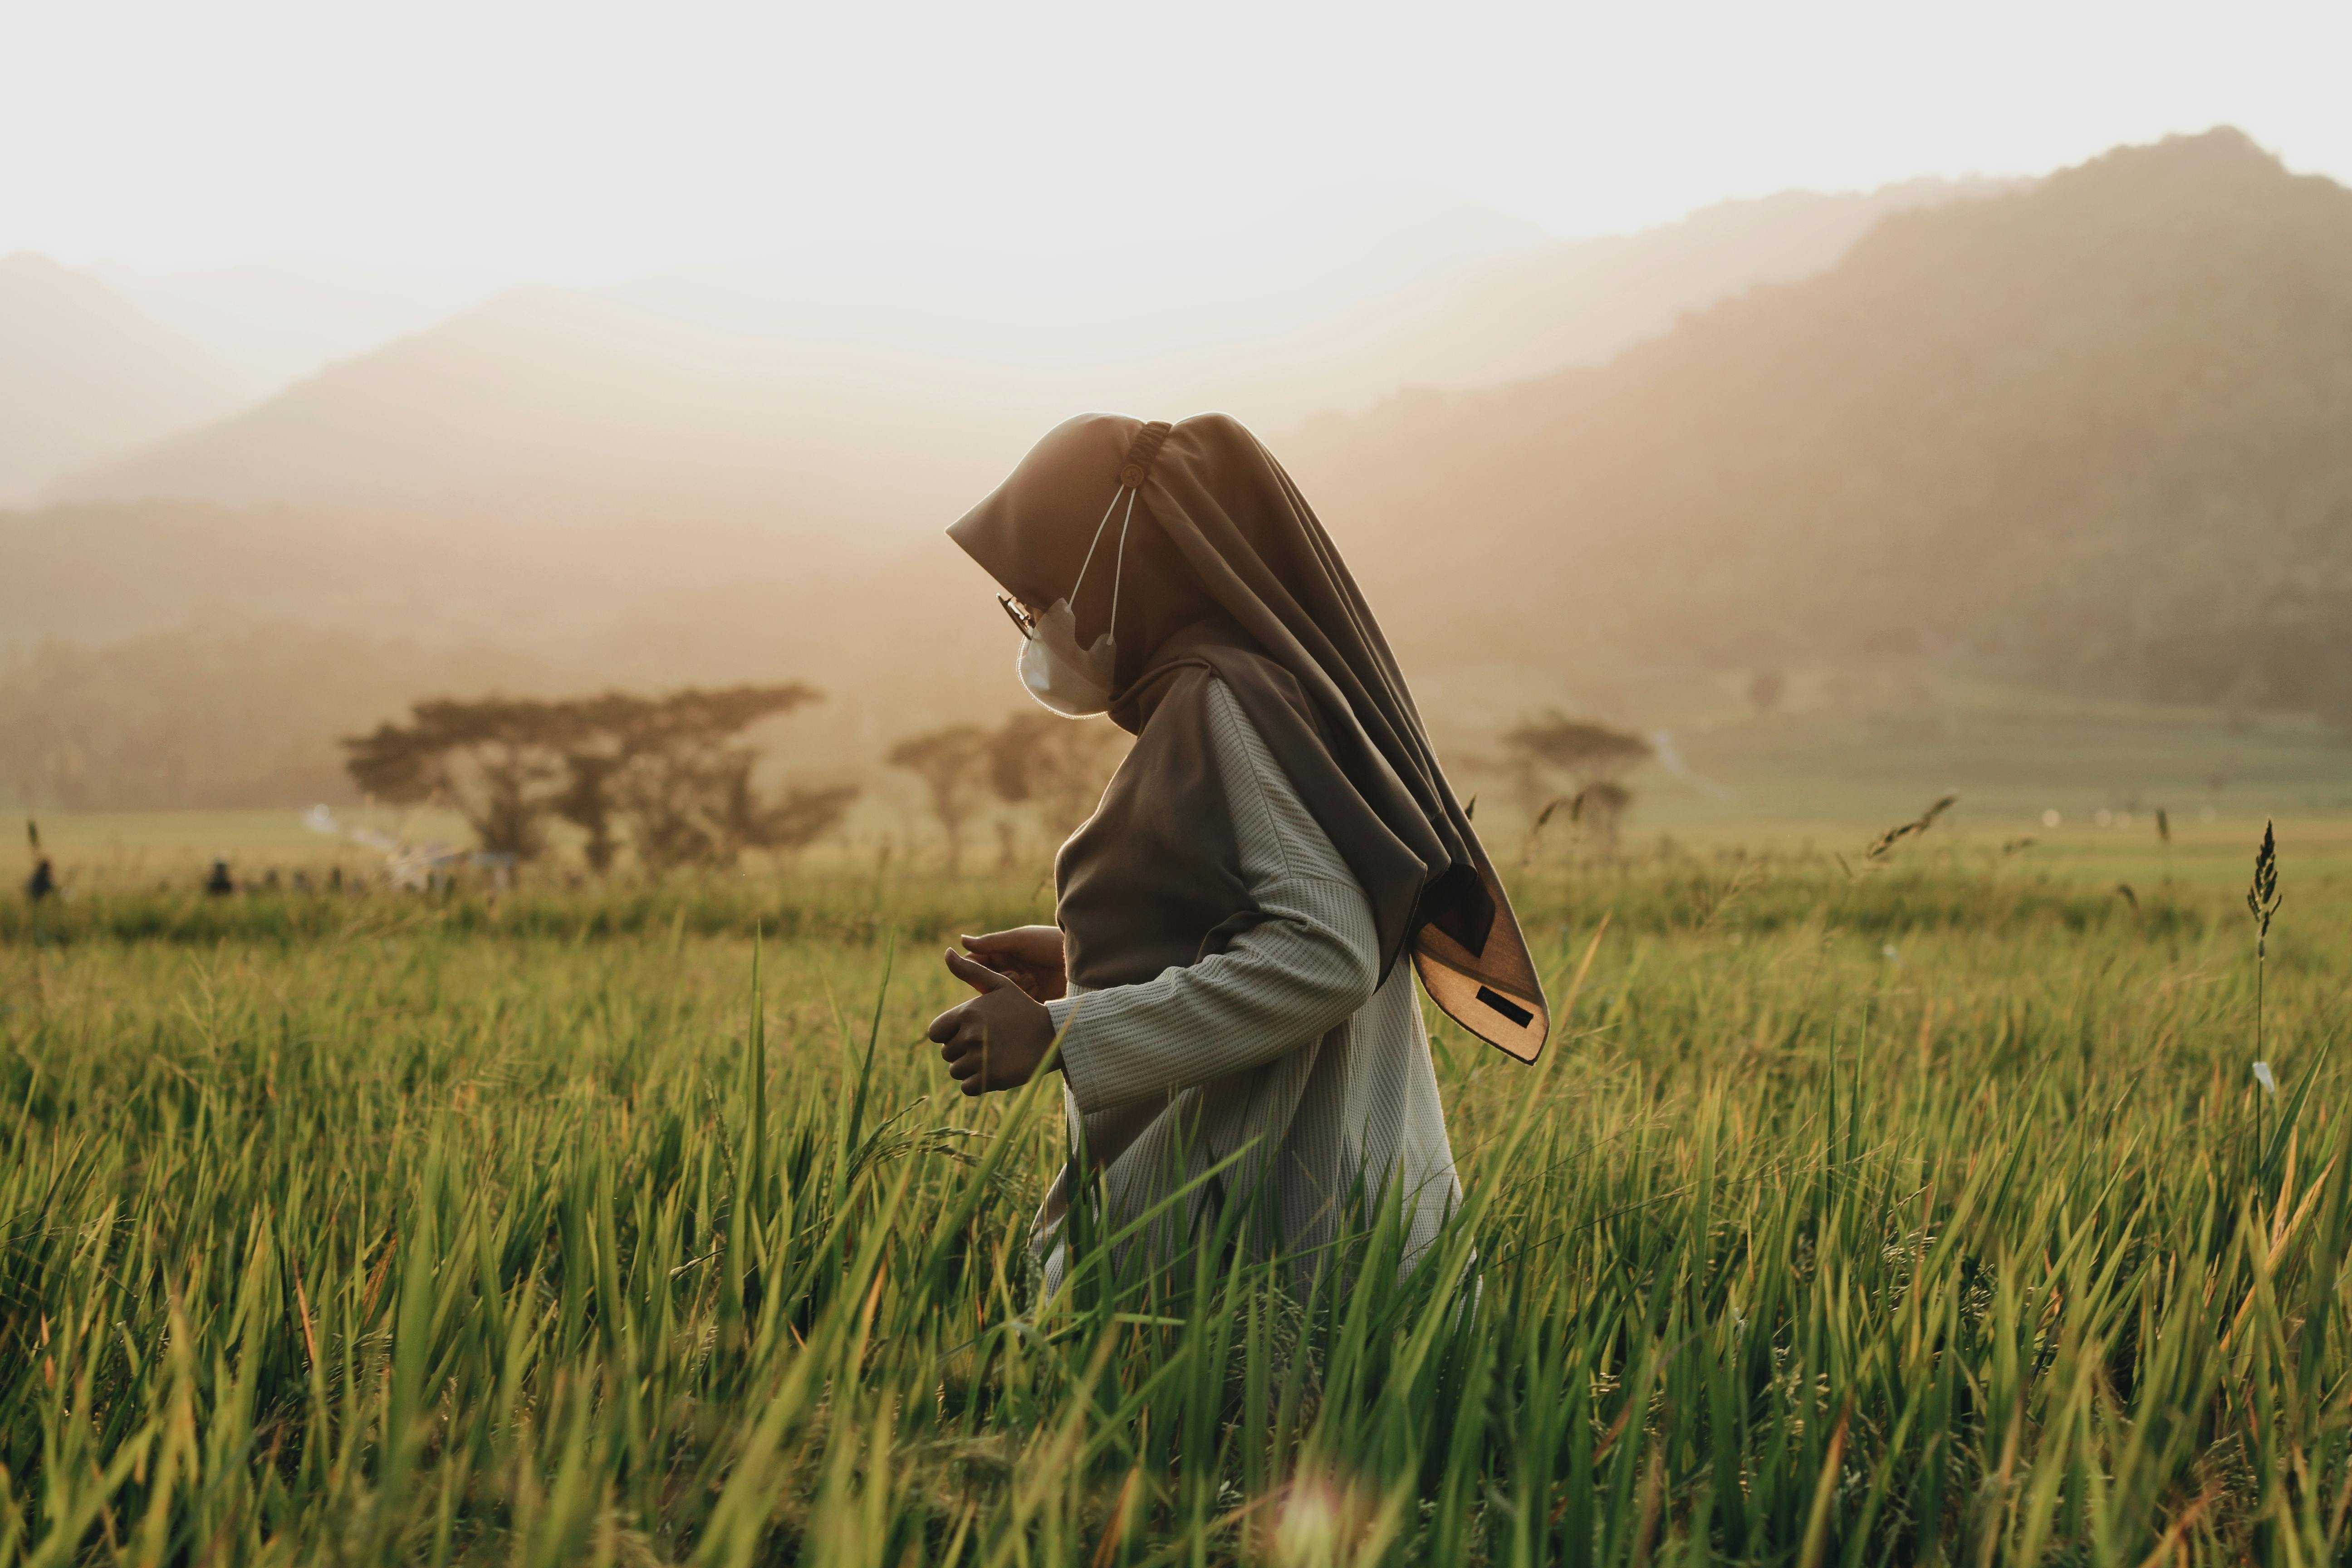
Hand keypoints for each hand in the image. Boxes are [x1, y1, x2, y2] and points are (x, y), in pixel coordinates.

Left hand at [928, 949, 1060, 1096]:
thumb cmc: (1023, 1008)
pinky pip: (967, 1087)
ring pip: (955, 1071)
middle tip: (987, 1044)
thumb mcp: (1000, 984)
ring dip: (970, 1068)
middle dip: (962, 1051)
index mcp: (967, 1013)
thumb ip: (971, 970)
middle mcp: (970, 1035)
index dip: (949, 1034)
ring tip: (992, 1057)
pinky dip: (978, 1083)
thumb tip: (947, 951)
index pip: (935, 1032)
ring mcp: (979, 1059)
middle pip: (947, 1053)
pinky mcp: (989, 1079)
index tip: (968, 1032)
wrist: (1053, 1036)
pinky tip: (995, 1070)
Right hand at [958, 925, 1066, 1001]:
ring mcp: (1019, 986)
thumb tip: (961, 940)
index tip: (986, 971)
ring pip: (1000, 995)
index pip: (976, 962)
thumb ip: (990, 942)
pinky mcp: (1031, 1000)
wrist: (1079, 959)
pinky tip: (1037, 988)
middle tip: (1017, 975)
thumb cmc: (1049, 942)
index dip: (977, 968)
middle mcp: (1008, 970)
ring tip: (1032, 979)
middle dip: (1000, 979)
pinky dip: (1024, 997)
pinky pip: (1015, 1004)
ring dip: (1014, 988)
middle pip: (987, 981)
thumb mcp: (1019, 939)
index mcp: (1002, 953)